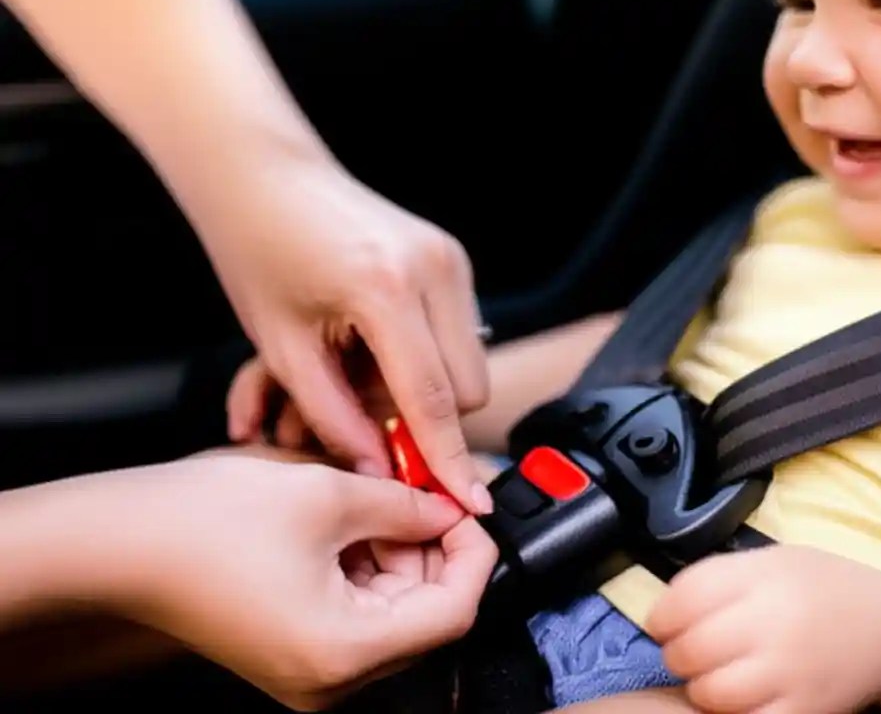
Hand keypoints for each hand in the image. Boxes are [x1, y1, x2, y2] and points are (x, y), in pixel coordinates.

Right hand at [76, 449, 496, 710]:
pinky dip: (365, 566)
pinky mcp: (292, 653)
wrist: (118, 542)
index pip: (454, 612)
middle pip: (425, 614)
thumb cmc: (203, 523)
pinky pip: (356, 613)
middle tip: (424, 491)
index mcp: (345, 652)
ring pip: (393, 610)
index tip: (464, 507)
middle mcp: (330, 680)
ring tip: (374, 500)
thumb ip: (407, 506)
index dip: (470, 552)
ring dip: (397, 552)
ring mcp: (309, 672)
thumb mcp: (328, 496)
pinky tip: (346, 524)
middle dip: (432, 548)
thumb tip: (449, 510)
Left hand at [195, 161, 491, 513]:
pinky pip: (456, 334)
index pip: (434, 399)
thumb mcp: (282, 346)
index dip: (449, 459)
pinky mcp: (451, 257)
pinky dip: (420, 354)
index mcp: (384, 289)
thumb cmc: (259, 249)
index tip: (470, 503)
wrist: (264, 177)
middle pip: (467, 389)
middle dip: (424, 417)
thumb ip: (334, 416)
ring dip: (419, 384)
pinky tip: (371, 338)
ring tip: (355, 363)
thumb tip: (377, 467)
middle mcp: (432, 269)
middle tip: (360, 409)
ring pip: (466, 364)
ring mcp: (449, 258)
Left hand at [646, 546, 880, 713]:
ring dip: (702, 688)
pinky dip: (736, 713)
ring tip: (719, 676)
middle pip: (690, 649)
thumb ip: (722, 578)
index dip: (662, 616)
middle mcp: (775, 622)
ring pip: (710, 693)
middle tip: (693, 652)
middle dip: (678, 654)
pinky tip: (746, 698)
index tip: (666, 624)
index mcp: (764, 577)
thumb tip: (666, 608)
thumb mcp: (773, 561)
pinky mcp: (804, 710)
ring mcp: (790, 671)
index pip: (684, 598)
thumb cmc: (823, 589)